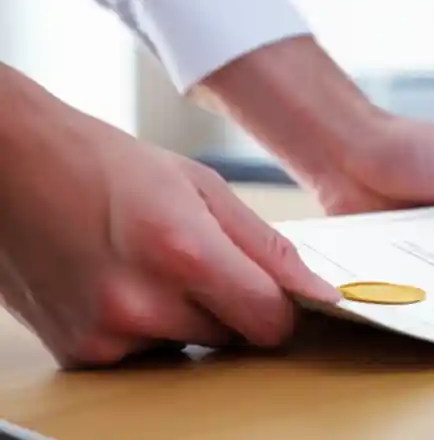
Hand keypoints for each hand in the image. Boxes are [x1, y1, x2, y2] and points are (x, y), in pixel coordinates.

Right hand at [0, 76, 338, 367]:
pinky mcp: (78, 353)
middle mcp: (143, 304)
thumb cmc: (105, 165)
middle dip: (229, 304)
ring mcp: (105, 335)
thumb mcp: (201, 186)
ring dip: (184, 317)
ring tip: (145, 262)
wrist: (10, 167)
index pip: (270, 321)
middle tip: (192, 257)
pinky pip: (143, 353)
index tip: (279, 294)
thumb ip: (266, 247)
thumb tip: (317, 291)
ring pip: (188, 346)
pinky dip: (142, 327)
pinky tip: (116, 281)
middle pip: (232, 336)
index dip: (282, 307)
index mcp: (185, 252)